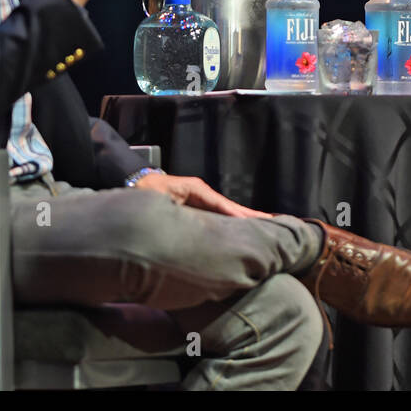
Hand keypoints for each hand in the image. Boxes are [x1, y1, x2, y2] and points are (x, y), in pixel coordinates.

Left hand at [133, 171, 272, 218]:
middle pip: (231, 208)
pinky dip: (234, 221)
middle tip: (275, 223)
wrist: (135, 182)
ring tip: (267, 226)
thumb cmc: (145, 192)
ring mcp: (202, 199)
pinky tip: (244, 228)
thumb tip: (192, 224)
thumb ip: (177, 212)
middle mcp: (203, 194)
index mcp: (197, 190)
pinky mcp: (199, 206)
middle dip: (251, 216)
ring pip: (228, 212)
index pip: (223, 204)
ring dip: (246, 220)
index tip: (257, 222)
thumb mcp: (160, 200)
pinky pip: (220, 215)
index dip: (239, 214)